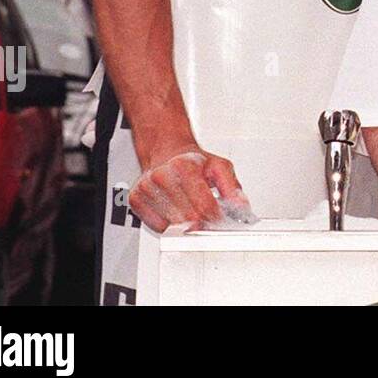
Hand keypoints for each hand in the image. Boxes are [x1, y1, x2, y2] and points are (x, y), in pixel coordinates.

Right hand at [127, 144, 247, 231]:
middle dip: (202, 222)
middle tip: (208, 218)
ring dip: (185, 224)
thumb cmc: (193, 161)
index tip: (221, 222)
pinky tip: (174, 210)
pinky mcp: (136, 199)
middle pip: (188, 218)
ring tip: (190, 209)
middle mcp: (163, 176)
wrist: (167, 151)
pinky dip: (169, 225)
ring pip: (172, 225)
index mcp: (185, 166)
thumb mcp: (219, 167)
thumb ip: (232, 188)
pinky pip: (157, 227)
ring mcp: (147, 188)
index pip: (204, 206)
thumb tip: (241, 208)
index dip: (216, 218)